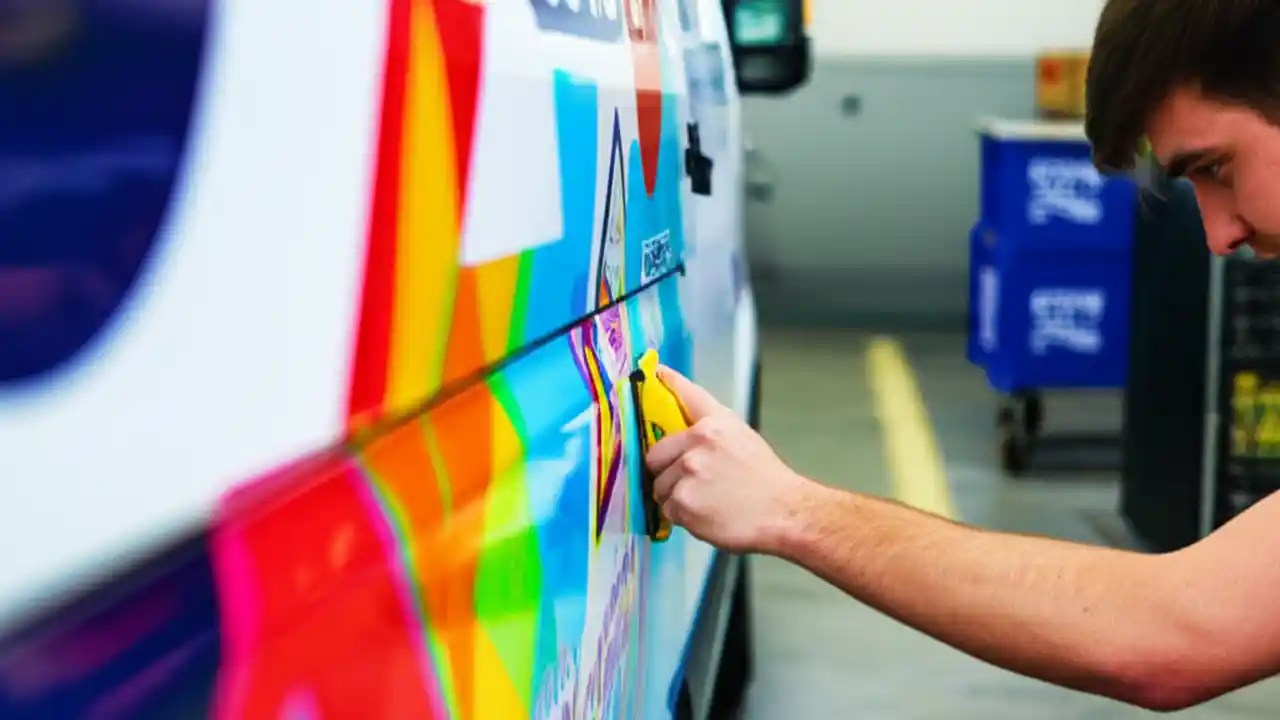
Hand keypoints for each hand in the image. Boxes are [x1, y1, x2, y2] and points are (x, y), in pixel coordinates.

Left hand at [646, 365, 813, 554]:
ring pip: (660, 486)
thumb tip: (684, 433)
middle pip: (655, 456)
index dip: (669, 382)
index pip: (686, 397)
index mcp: (715, 424)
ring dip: (676, 497)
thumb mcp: (742, 439)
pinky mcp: (683, 501)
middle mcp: (698, 442)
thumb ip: (711, 431)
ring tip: (707, 501)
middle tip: (691, 482)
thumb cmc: (766, 481)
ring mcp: (688, 472)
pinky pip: (668, 510)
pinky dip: (682, 517)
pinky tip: (706, 515)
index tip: (656, 371)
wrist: (783, 513)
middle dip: (666, 470)